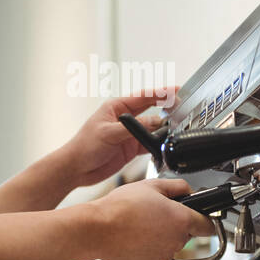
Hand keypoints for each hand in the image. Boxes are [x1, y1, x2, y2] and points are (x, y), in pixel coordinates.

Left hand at [60, 86, 178, 187]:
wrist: (76, 168)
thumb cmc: (83, 146)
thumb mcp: (109, 133)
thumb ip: (133, 128)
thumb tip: (156, 122)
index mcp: (117, 107)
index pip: (143, 96)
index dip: (161, 93)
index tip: (176, 90)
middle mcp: (124, 119)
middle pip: (151, 109)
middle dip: (166, 107)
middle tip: (182, 106)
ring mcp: (129, 134)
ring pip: (152, 128)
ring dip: (163, 129)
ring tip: (176, 128)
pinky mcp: (131, 148)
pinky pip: (149, 144)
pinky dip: (157, 145)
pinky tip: (164, 146)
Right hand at [90, 178, 217, 259]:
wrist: (98, 230)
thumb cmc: (120, 208)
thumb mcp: (152, 185)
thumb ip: (177, 186)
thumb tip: (187, 190)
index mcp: (181, 219)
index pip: (209, 226)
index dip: (206, 219)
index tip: (202, 217)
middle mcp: (177, 240)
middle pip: (187, 233)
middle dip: (177, 223)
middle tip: (157, 212)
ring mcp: (165, 254)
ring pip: (172, 244)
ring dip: (163, 235)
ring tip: (142, 223)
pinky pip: (159, 254)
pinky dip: (151, 246)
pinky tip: (137, 235)